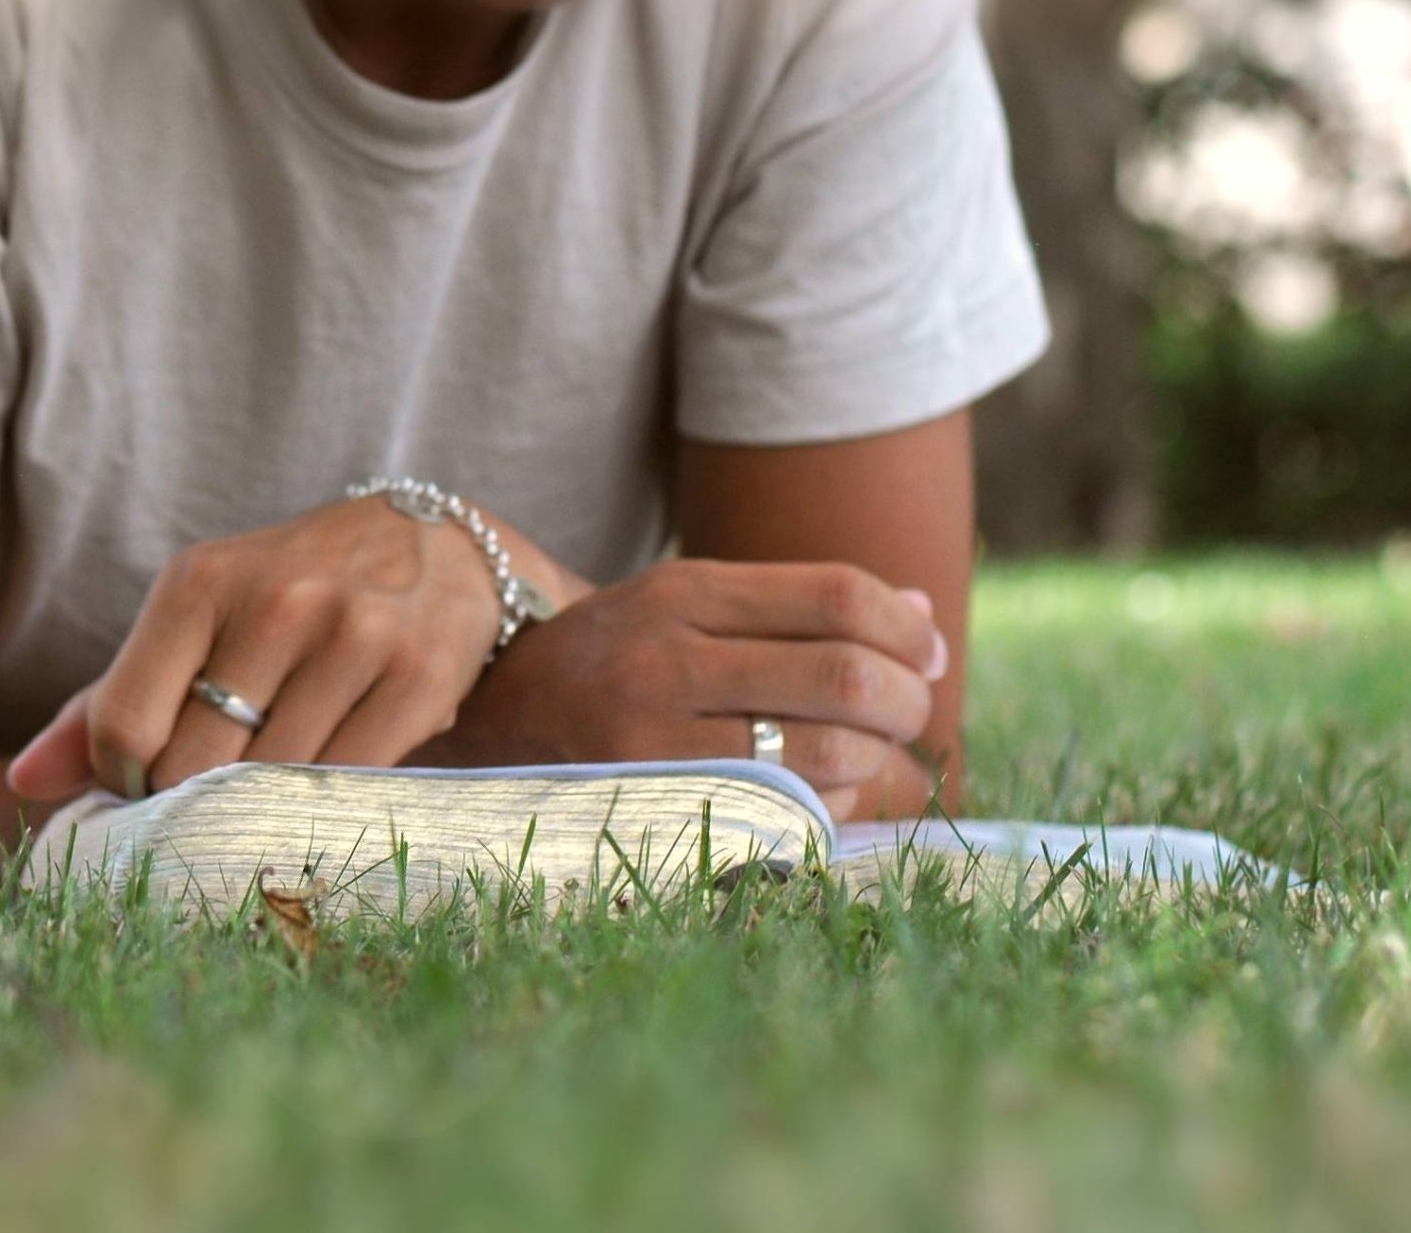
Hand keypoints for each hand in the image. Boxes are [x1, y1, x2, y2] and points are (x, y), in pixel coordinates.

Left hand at [5, 496, 572, 800]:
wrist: (435, 552)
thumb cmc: (285, 601)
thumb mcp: (192, 622)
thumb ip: (106, 701)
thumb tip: (26, 782)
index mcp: (198, 581)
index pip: (124, 724)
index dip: (123, 779)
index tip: (146, 781)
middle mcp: (276, 601)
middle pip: (194, 765)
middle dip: (191, 795)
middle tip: (214, 788)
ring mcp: (353, 637)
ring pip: (270, 781)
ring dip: (261, 802)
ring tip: (273, 778)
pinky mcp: (417, 678)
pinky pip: (346, 782)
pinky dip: (325, 800)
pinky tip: (326, 776)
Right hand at [437, 560, 947, 817]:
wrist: (485, 725)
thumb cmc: (609, 660)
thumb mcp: (681, 603)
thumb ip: (794, 604)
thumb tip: (921, 619)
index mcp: (681, 594)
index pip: (836, 597)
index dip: (904, 628)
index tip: (924, 653)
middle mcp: (667, 662)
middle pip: (848, 679)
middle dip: (907, 701)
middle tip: (911, 711)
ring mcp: (657, 743)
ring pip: (829, 755)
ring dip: (877, 762)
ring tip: (871, 756)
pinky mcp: (655, 810)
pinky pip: (789, 816)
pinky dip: (831, 808)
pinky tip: (816, 793)